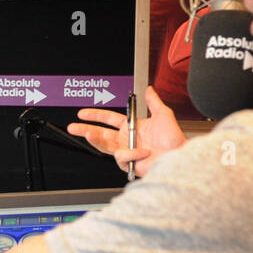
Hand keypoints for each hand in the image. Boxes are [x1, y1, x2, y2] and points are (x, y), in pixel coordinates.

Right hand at [67, 86, 185, 177]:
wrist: (178, 156)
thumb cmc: (174, 140)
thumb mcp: (164, 114)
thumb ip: (153, 101)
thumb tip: (148, 89)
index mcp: (131, 127)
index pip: (108, 119)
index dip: (95, 115)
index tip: (83, 113)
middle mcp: (126, 139)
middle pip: (100, 134)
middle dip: (84, 130)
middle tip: (73, 127)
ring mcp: (126, 152)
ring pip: (104, 145)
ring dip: (95, 139)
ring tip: (89, 133)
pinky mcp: (128, 163)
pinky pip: (122, 156)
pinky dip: (132, 152)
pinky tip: (143, 151)